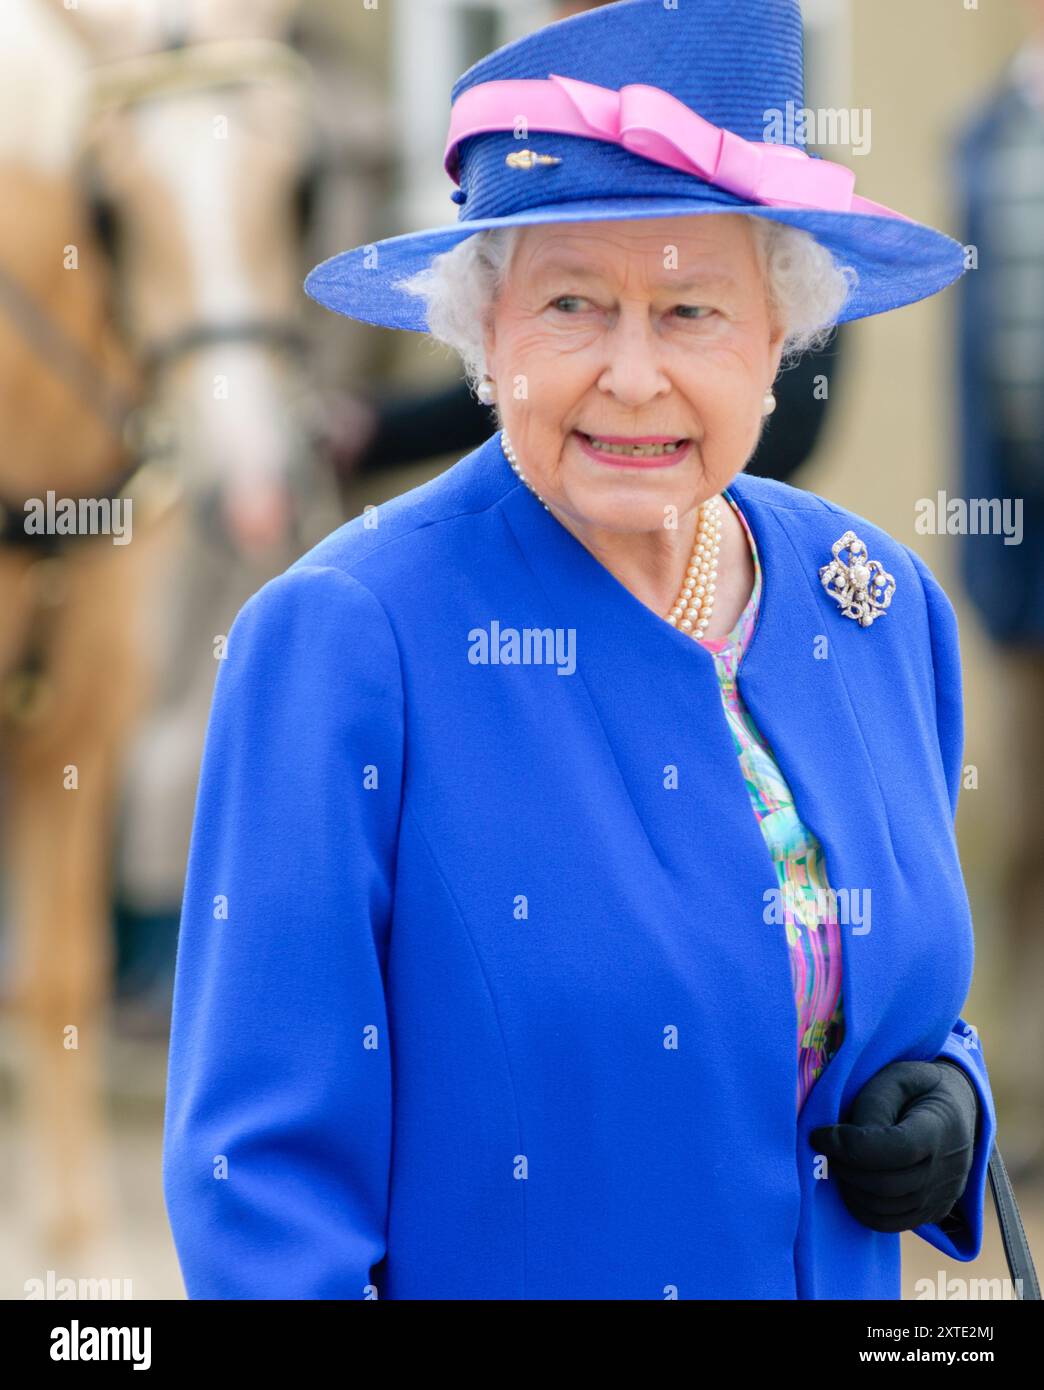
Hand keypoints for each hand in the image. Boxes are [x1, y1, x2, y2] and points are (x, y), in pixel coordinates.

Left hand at [809, 1060, 978, 1233]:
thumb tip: (846, 1143)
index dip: (850, 1146)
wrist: (958, 1105)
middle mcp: (948, 1169)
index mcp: (940, 1128)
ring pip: (885, 1209)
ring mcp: (944, 1195)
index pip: (895, 1150)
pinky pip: (892, 1224)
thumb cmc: (918, 1088)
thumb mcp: (895, 1079)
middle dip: (845, 1167)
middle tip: (825, 1149)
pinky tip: (852, 1185)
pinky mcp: (936, 1212)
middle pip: (886, 1185)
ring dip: (850, 1189)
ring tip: (839, 1163)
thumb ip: (873, 1108)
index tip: (820, 1134)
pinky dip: (863, 1209)